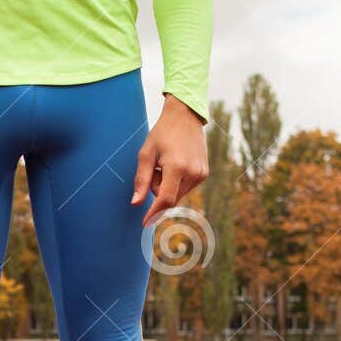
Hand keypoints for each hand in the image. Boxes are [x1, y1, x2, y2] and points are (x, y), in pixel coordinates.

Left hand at [132, 95, 208, 225]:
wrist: (185, 116)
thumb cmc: (162, 133)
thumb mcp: (146, 154)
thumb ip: (141, 180)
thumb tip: (136, 204)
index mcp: (176, 167)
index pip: (164, 199)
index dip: (154, 213)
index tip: (145, 223)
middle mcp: (192, 173)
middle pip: (170, 198)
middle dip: (158, 190)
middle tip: (155, 169)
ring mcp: (201, 174)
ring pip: (178, 195)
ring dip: (168, 186)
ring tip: (166, 164)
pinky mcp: (204, 174)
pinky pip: (185, 188)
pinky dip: (177, 182)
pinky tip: (176, 163)